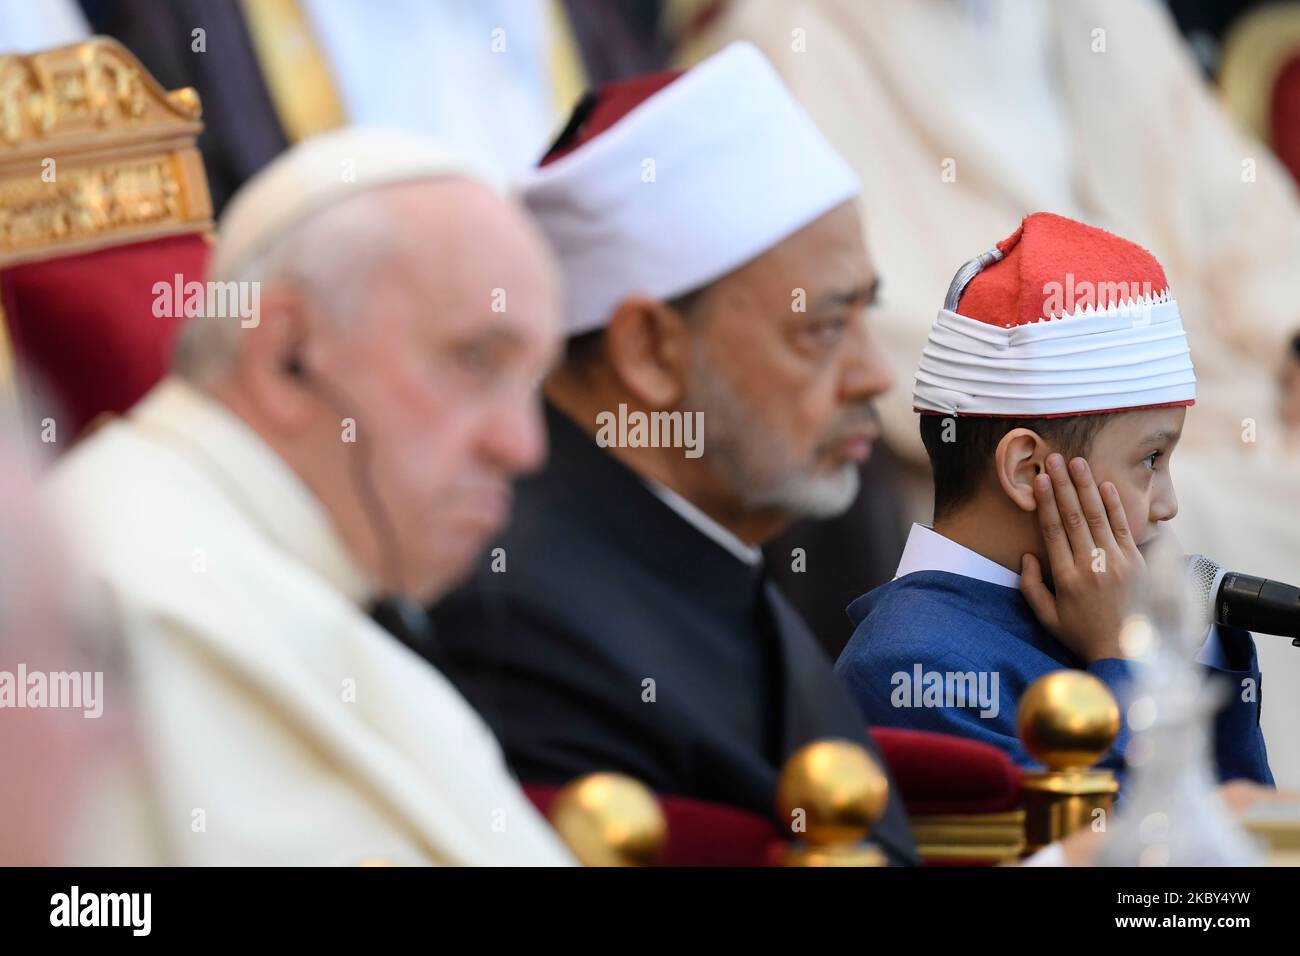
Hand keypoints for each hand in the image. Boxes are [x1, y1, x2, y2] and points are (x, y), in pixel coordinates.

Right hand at [1019, 454, 1144, 663]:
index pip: (1053, 530)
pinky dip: (1113, 505)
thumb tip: (1027, 556)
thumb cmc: (1082, 635)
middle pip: (1073, 516)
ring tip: (1077, 463)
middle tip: (1054, 459)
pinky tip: (1103, 486)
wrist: (1126, 653)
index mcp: (1066, 578)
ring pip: (1097, 516)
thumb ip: (1031, 587)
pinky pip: (1123, 527)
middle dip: (1063, 484)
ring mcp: (1116, 562)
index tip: (1039, 479)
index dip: (1045, 502)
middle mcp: (1091, 565)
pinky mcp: (1136, 563)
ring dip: (1086, 486)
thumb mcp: (1047, 618)